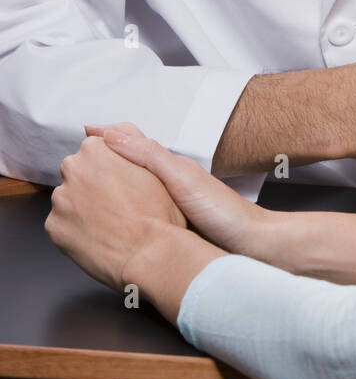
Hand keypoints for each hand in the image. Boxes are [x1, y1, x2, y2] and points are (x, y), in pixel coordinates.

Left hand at [45, 135, 185, 291]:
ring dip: (83, 209)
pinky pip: (62, 226)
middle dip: (92, 187)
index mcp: (96, 149)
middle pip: (77, 174)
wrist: (151, 254)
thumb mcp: (154, 162)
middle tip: (117, 205)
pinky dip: (75, 232)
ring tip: (109, 224)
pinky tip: (98, 238)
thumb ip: (129, 139)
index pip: (93, 153)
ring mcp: (61, 199)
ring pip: (69, 201)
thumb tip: (106, 131)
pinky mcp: (54, 227)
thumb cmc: (158, 212)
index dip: (111, 171)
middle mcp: (73, 169)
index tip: (121, 186)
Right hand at [84, 122, 270, 256]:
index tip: (87, 131)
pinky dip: (128, 209)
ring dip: (115, 184)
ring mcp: (174, 204)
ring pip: (138, 189)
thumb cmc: (223, 212)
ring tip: (91, 185)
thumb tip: (112, 133)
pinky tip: (119, 219)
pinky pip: (145, 212)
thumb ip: (149, 156)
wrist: (252, 246)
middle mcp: (172, 182)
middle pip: (134, 164)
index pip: (135, 143)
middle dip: (108, 158)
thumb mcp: (182, 178)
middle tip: (80, 158)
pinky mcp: (175, 227)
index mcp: (172, 166)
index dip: (111, 137)